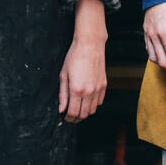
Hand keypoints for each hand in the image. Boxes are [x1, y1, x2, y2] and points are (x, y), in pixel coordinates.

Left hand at [60, 0, 107, 122]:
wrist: (89, 46)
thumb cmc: (74, 57)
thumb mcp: (63, 75)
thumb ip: (62, 94)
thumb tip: (61, 109)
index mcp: (76, 89)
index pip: (73, 112)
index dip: (68, 118)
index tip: (65, 118)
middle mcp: (89, 92)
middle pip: (83, 114)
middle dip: (76, 118)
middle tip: (70, 117)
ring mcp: (98, 89)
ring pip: (92, 110)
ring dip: (85, 113)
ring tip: (78, 110)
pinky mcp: (104, 85)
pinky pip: (99, 102)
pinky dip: (93, 105)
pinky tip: (87, 101)